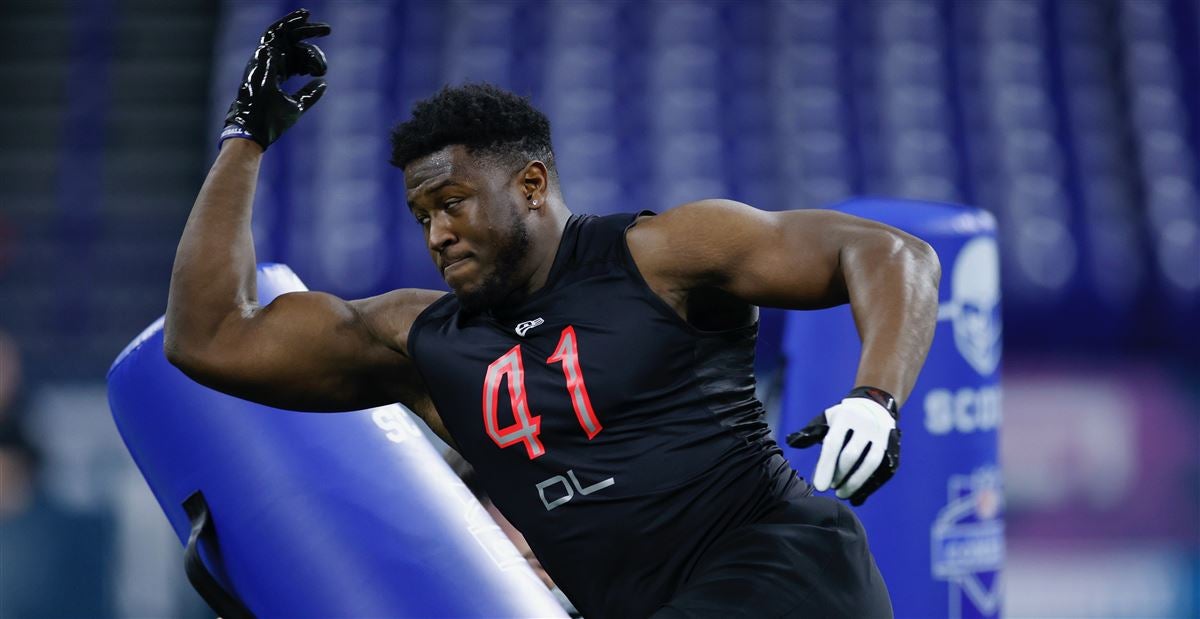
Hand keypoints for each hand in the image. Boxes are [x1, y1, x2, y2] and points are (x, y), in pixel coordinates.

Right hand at [220, 9, 329, 149]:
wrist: (256, 127)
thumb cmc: (272, 121)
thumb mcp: (297, 107)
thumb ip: (309, 94)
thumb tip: (323, 83)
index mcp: (276, 74)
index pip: (294, 58)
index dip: (310, 57)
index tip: (323, 68)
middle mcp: (269, 63)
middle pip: (290, 43)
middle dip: (308, 33)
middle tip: (328, 29)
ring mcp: (263, 59)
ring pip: (283, 34)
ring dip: (299, 24)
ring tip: (316, 20)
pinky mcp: (261, 56)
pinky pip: (274, 32)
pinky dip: (287, 22)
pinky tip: (302, 17)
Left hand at [786, 395, 899, 505]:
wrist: (877, 403)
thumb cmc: (845, 416)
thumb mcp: (828, 417)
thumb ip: (811, 431)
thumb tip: (792, 442)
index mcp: (846, 416)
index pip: (833, 444)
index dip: (825, 467)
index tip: (820, 487)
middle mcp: (866, 424)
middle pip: (851, 456)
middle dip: (838, 475)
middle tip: (831, 487)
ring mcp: (882, 435)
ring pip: (870, 464)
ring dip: (855, 483)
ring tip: (842, 493)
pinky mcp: (893, 446)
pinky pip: (883, 469)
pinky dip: (871, 484)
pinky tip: (858, 493)